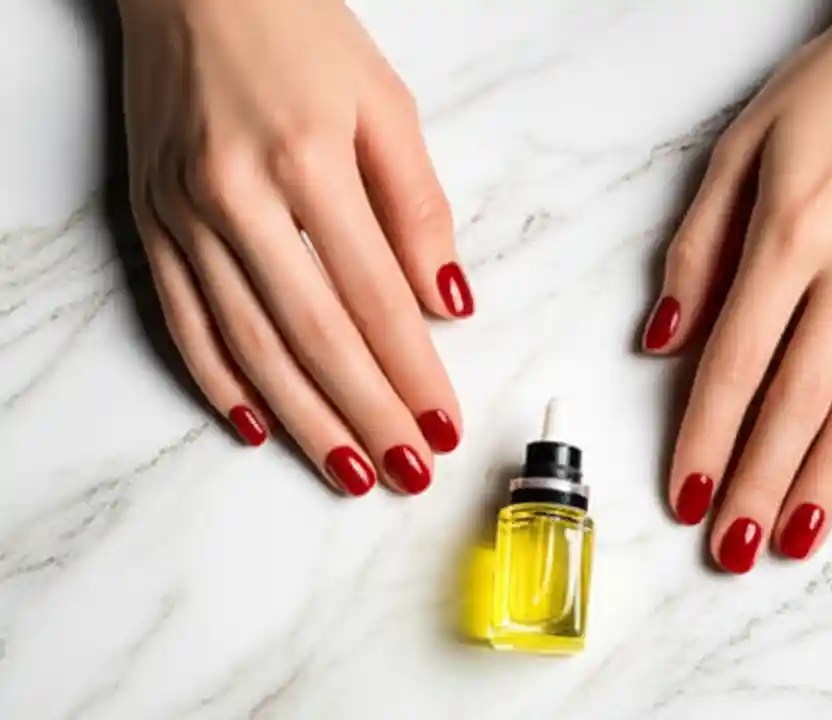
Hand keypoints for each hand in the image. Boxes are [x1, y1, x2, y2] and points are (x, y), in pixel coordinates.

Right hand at [121, 0, 469, 495]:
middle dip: (367, 415)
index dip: (413, 372)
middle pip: (314, 336)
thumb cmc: (297, 31)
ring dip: (302, 419)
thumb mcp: (384, 102)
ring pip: (248, 344)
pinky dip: (217, 381)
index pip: (374, 297)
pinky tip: (255, 426)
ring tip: (347, 472)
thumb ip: (417, 206)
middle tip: (405, 474)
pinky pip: (182, 320)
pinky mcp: (148, 222)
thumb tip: (446, 300)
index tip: (443, 425)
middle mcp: (236, 198)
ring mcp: (182, 216)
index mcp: (307, 162)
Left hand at [643, 0, 831, 569]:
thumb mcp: (738, 150)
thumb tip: (662, 343)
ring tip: (798, 538)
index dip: (707, 438)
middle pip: (799, 400)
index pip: (736, 363)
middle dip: (761, 483)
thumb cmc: (829, 93)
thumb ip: (696, 250)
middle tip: (735, 550)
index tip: (686, 496)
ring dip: (828, 478)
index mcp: (789, 234)